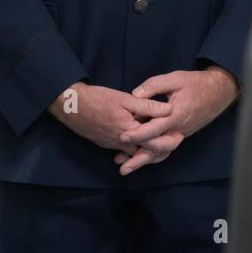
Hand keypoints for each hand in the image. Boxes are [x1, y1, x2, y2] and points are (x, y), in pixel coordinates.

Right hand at [47, 82, 171, 152]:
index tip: (179, 135)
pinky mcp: (106, 144)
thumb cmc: (98, 99)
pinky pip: (125, 151)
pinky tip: (140, 142)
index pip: (155, 143)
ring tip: (161, 143)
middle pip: (147, 152)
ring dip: (149, 150)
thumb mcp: (125, 99)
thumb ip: (148, 106)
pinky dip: (135, 149)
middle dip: (162, 149)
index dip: (169, 141)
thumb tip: (169, 109)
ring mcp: (113, 146)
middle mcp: (122, 143)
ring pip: (135, 153)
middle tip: (174, 141)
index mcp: (130, 132)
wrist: (72, 106)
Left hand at [114, 68, 238, 174]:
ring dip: (143, 160)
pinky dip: (152, 156)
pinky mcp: (179, 135)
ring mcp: (180, 135)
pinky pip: (165, 150)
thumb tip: (135, 95)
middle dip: (138, 157)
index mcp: (176, 115)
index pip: (155, 129)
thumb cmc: (195, 84)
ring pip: (161, 153)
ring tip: (125, 166)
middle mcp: (178, 129)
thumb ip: (154, 85)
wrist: (217, 93)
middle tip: (120, 163)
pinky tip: (139, 158)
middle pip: (157, 149)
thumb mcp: (175, 78)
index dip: (138, 134)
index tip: (122, 137)